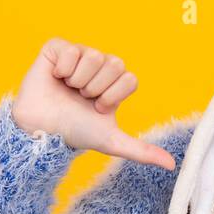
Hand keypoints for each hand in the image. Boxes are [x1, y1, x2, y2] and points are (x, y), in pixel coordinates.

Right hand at [11, 37, 175, 168]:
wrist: (41, 130)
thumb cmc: (75, 132)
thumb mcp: (111, 141)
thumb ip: (141, 150)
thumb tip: (172, 165)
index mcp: (115, 83)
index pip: (130, 78)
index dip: (114, 96)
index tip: (99, 108)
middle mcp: (99, 66)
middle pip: (115, 64)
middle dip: (98, 88)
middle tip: (82, 98)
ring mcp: (79, 55)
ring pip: (94, 56)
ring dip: (80, 80)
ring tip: (68, 89)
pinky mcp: (58, 48)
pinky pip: (71, 49)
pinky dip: (63, 69)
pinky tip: (56, 78)